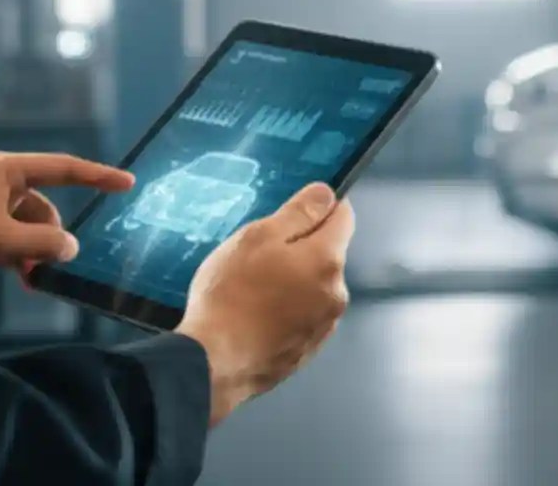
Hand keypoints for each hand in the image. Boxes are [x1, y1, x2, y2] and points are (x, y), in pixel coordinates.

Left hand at [0, 150, 134, 295]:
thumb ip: (42, 242)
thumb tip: (71, 247)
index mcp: (3, 169)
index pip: (62, 168)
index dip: (97, 176)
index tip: (127, 183)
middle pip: (46, 205)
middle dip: (53, 236)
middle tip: (51, 264)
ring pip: (29, 225)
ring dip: (35, 251)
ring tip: (30, 278)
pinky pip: (11, 237)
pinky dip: (19, 255)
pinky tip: (20, 278)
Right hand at [175, 182, 352, 426]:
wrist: (213, 364)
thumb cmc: (232, 293)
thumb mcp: (257, 238)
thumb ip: (298, 213)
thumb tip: (328, 193)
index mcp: (328, 259)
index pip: (344, 218)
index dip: (323, 207)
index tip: (297, 211)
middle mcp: (337, 293)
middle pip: (328, 255)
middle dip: (303, 249)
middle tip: (259, 256)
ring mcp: (325, 326)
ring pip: (316, 288)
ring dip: (295, 283)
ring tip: (254, 291)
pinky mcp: (308, 351)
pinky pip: (304, 317)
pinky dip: (288, 312)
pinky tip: (258, 317)